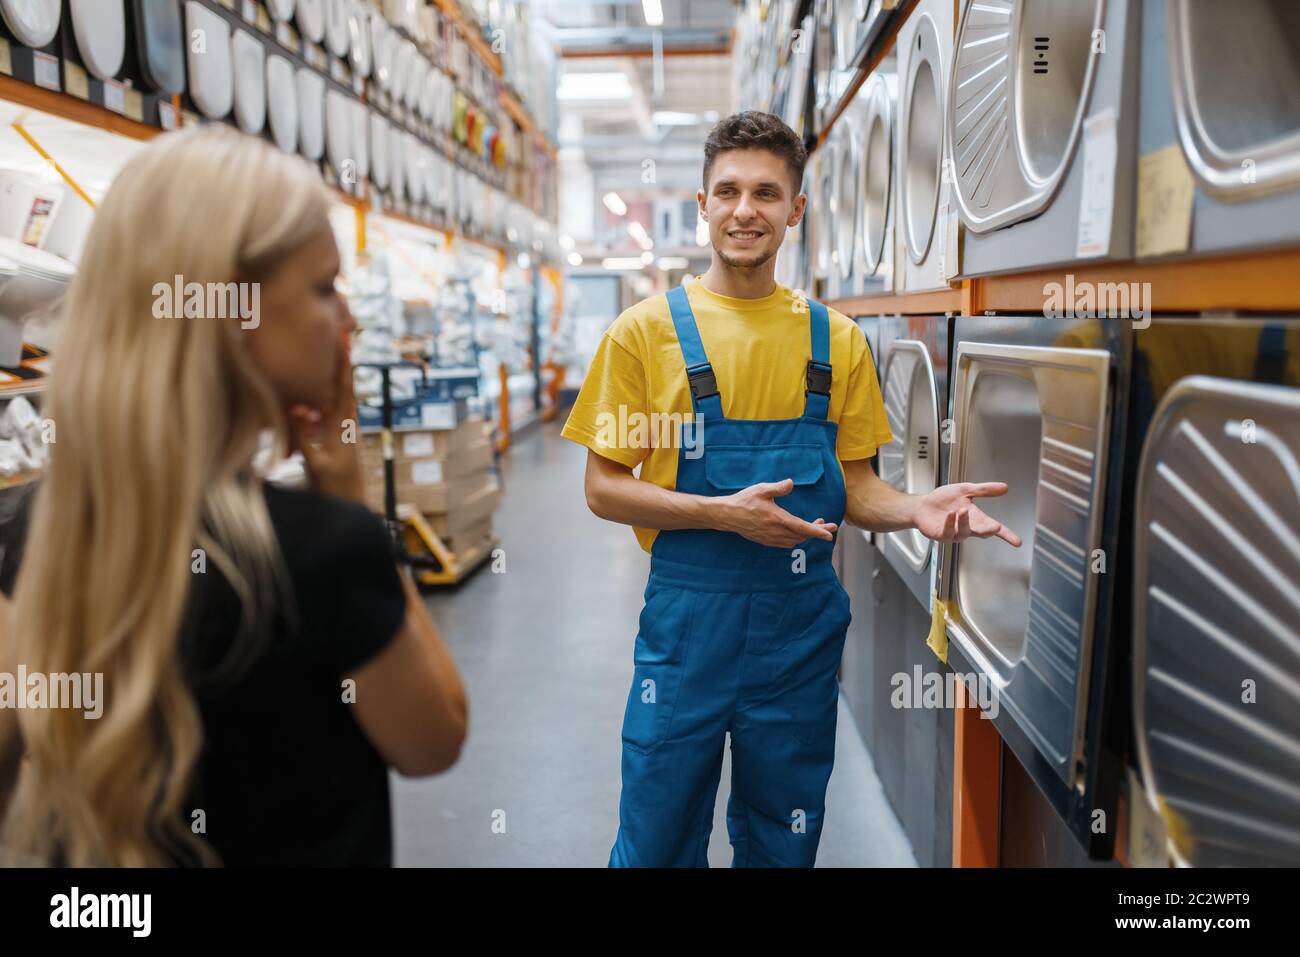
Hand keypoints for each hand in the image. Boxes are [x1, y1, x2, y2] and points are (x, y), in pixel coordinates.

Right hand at [288, 345, 366, 505]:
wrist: (351, 505)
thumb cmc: (333, 488)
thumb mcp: (315, 463)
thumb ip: (304, 436)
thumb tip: (295, 407)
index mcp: (341, 427)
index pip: (342, 389)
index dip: (343, 364)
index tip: (343, 342)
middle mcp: (347, 424)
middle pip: (346, 387)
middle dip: (343, 362)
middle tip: (342, 337)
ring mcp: (346, 431)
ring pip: (343, 397)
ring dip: (340, 375)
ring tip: (336, 354)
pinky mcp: (342, 438)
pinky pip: (337, 409)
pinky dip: (334, 393)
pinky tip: (329, 389)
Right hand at [717, 479, 837, 548]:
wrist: (727, 515)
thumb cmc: (744, 501)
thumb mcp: (761, 490)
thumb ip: (778, 487)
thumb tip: (791, 483)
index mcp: (777, 519)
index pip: (802, 527)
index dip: (818, 531)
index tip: (830, 533)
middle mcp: (776, 531)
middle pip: (802, 536)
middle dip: (817, 531)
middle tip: (828, 525)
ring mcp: (771, 538)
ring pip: (795, 541)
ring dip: (807, 535)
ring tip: (815, 525)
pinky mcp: (766, 541)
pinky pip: (786, 543)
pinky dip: (797, 539)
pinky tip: (798, 532)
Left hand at [912, 482, 1022, 546]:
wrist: (922, 505)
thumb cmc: (943, 500)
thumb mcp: (966, 490)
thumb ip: (985, 490)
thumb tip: (1004, 487)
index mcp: (976, 518)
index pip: (994, 527)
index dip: (1006, 535)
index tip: (1017, 541)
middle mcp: (967, 528)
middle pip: (982, 533)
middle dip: (989, 530)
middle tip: (996, 527)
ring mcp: (955, 533)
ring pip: (965, 532)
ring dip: (965, 521)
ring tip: (962, 510)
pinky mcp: (942, 535)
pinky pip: (949, 532)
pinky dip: (951, 523)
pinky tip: (951, 514)